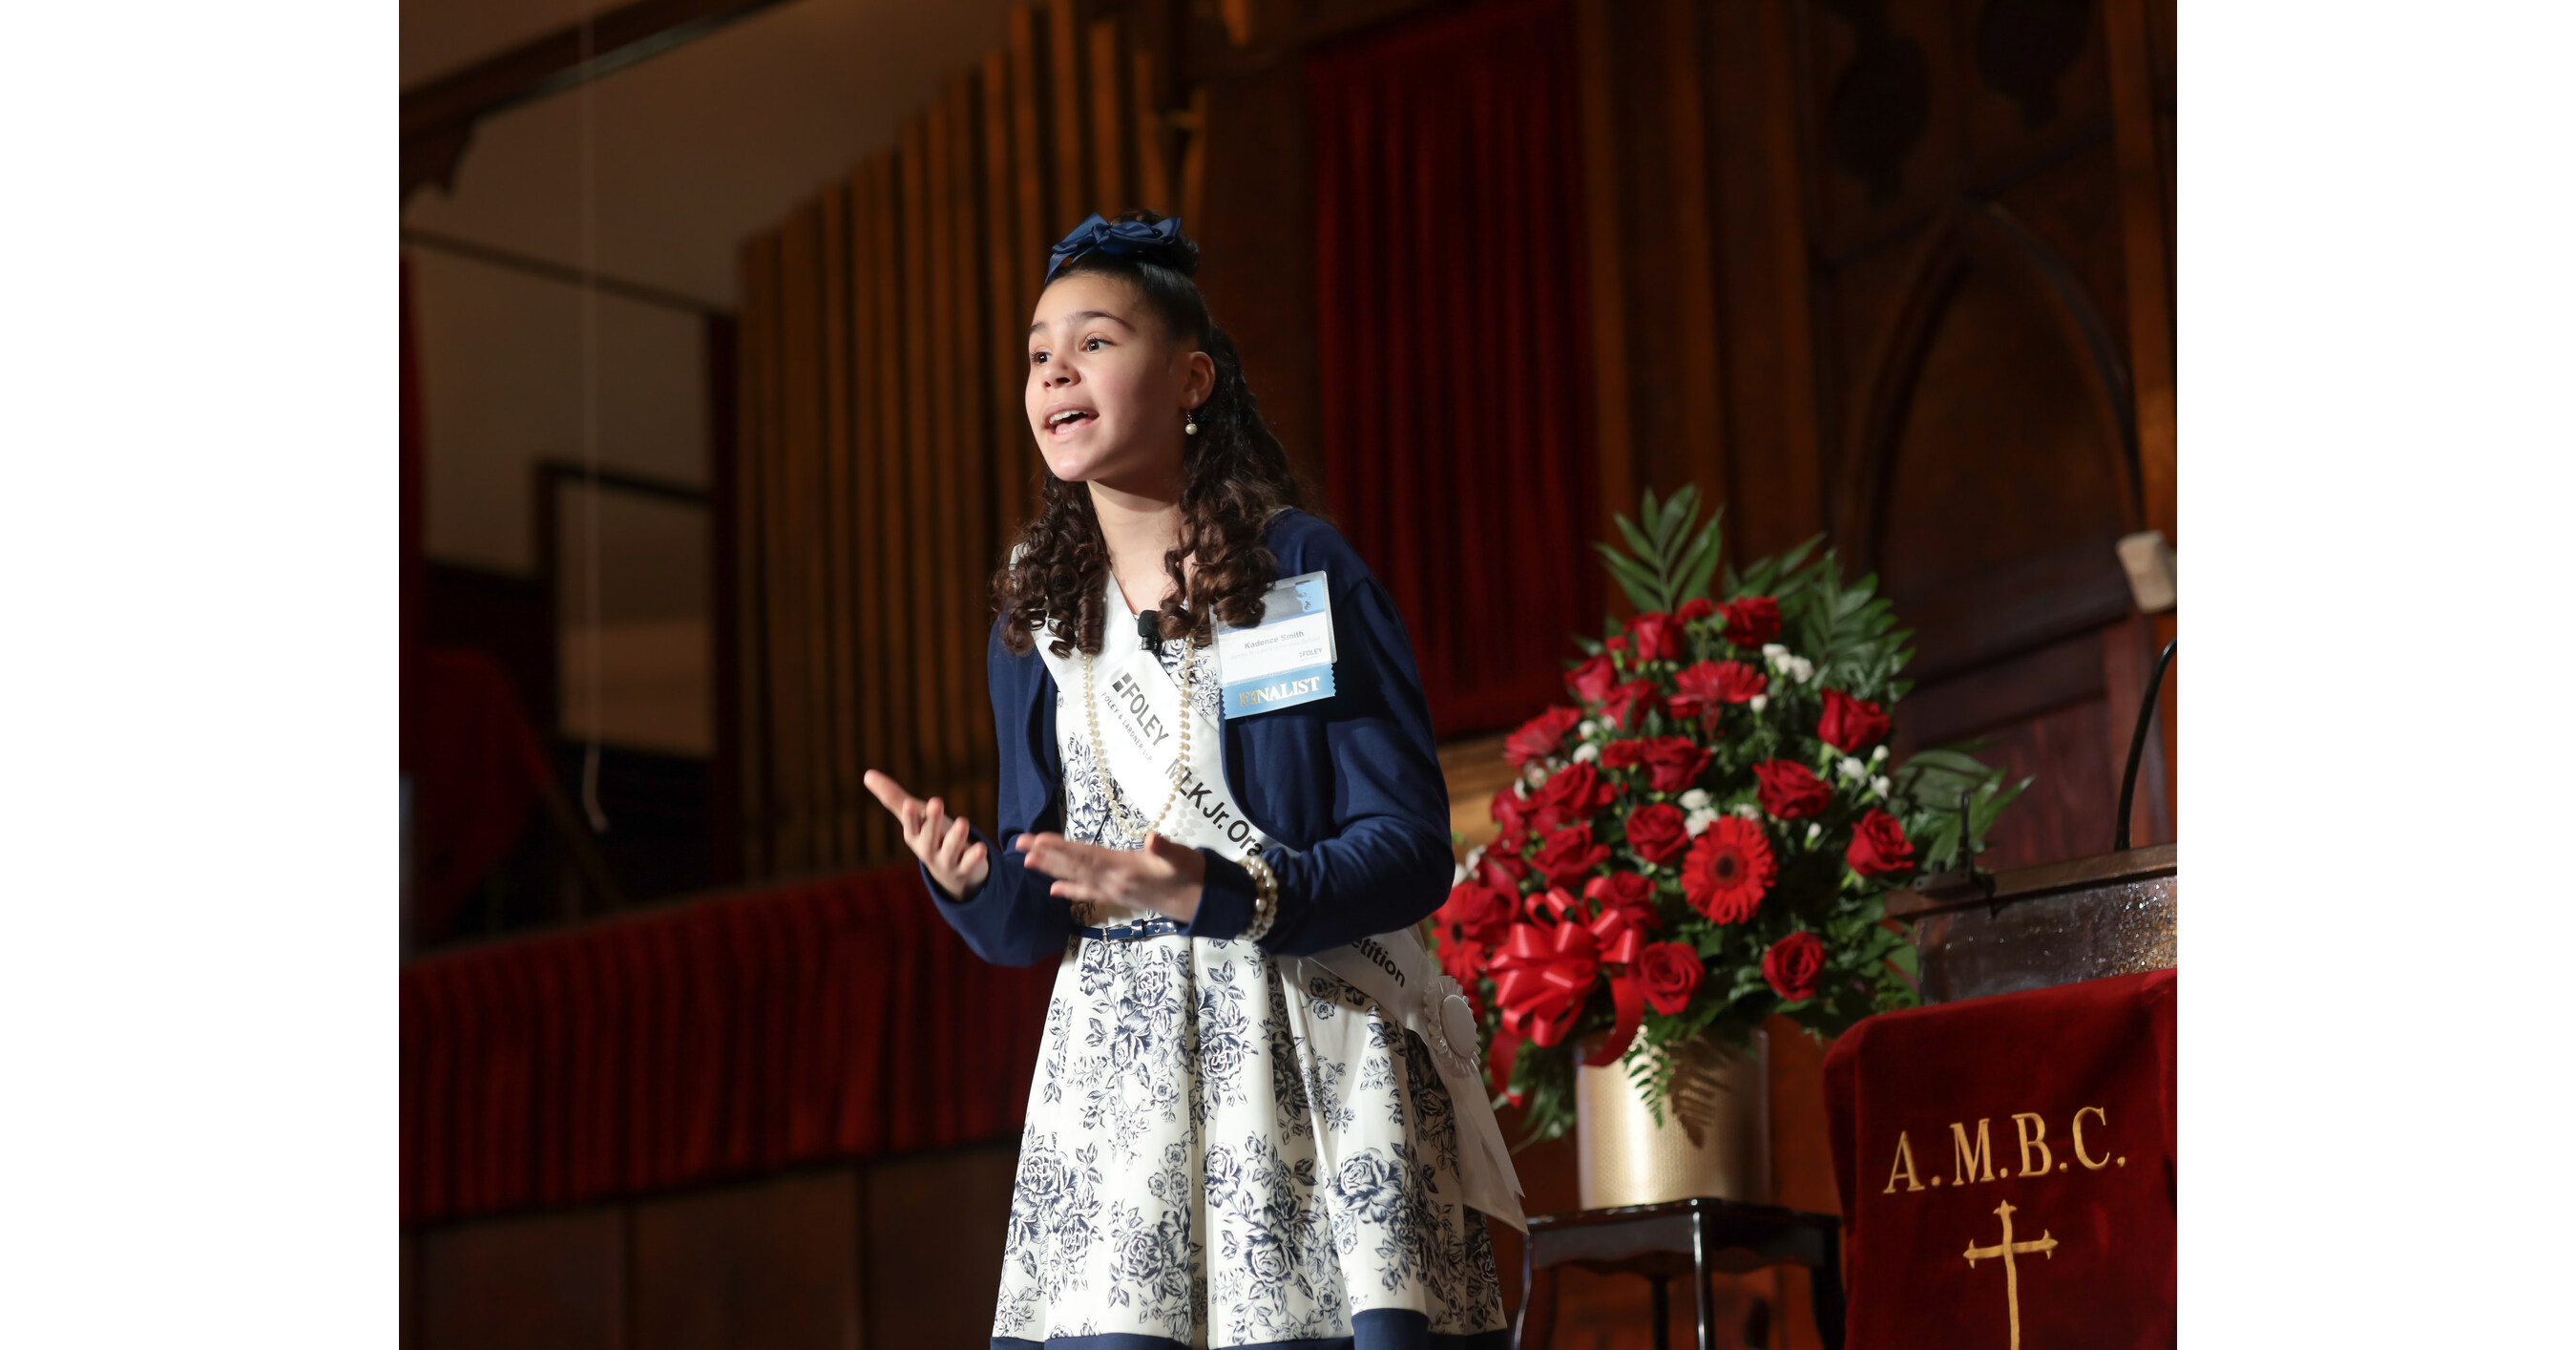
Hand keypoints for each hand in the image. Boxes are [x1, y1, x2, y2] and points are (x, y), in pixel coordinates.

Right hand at [863, 769, 989, 898]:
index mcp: (915, 836)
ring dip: (955, 837)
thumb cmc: (931, 836)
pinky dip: (974, 857)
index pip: (910, 827)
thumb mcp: (915, 816)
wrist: (951, 873)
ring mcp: (946, 862)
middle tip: (936, 801)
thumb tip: (866, 774)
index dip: (910, 817)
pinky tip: (982, 848)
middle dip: (932, 821)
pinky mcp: (964, 869)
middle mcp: (928, 850)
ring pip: (950, 850)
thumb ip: (893, 797)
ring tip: (963, 821)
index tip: (909, 803)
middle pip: (929, 836)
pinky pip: (968, 864)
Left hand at [1012, 830, 1206, 923]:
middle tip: (1019, 844)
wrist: (1201, 902)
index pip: (1086, 855)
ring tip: (1027, 861)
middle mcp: (1114, 883)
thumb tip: (1153, 838)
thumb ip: (1166, 848)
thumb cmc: (1192, 873)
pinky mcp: (1117, 897)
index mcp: (1125, 869)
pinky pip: (1088, 894)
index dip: (1061, 848)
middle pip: (1074, 867)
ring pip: (1076, 878)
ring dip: (1050, 870)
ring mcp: (1113, 892)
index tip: (1038, 839)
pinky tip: (1053, 890)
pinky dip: (1070, 891)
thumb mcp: (1182, 856)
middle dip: (1046, 855)